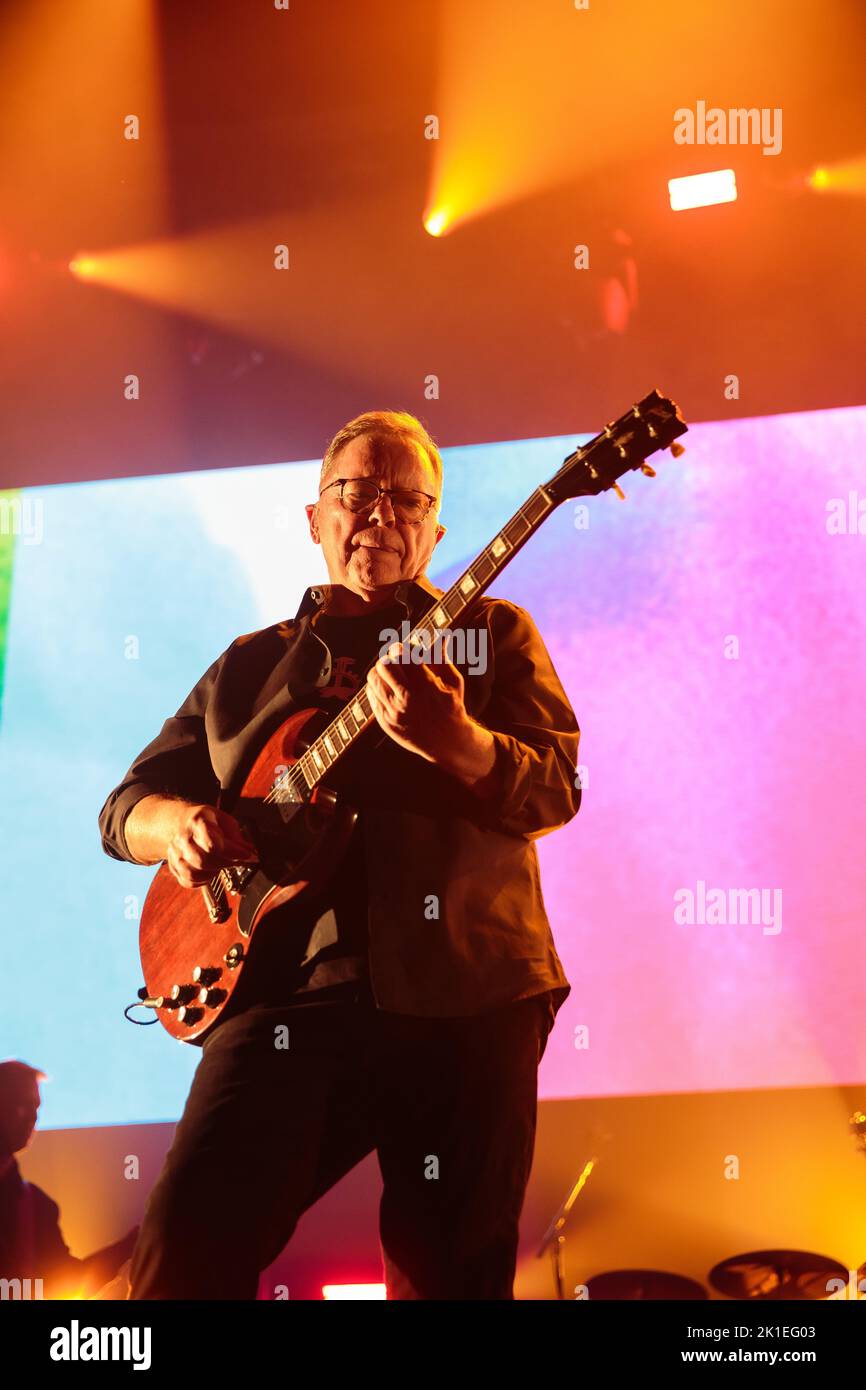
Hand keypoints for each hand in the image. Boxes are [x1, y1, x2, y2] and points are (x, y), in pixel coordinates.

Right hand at [166, 805, 257, 888]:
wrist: (181, 822)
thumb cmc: (206, 821)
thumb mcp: (224, 820)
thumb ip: (237, 836)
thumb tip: (249, 852)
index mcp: (197, 822)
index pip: (212, 843)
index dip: (233, 852)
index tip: (249, 855)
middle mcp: (183, 838)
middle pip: (203, 861)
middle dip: (226, 863)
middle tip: (238, 860)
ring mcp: (176, 853)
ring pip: (193, 873)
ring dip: (213, 873)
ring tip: (222, 864)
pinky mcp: (173, 866)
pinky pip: (188, 881)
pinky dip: (203, 880)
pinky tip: (210, 871)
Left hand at [366, 643, 496, 784]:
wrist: (447, 742)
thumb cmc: (452, 707)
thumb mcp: (453, 682)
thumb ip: (442, 658)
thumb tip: (442, 635)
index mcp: (426, 687)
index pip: (403, 656)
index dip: (400, 648)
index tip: (402, 649)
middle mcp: (408, 700)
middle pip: (384, 665)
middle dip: (388, 658)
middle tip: (394, 659)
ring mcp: (394, 712)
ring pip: (374, 679)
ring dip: (380, 671)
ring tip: (390, 673)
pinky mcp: (385, 722)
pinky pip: (371, 695)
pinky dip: (376, 687)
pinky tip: (388, 688)